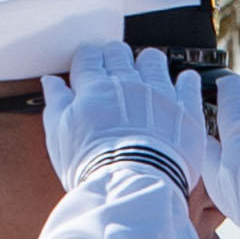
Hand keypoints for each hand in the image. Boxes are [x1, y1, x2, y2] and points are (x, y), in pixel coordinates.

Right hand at [43, 42, 216, 194]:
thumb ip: (56, 103)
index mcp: (94, 88)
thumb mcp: (59, 137)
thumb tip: (51, 83)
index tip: (88, 65)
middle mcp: (127, 83)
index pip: (88, 56)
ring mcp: (159, 93)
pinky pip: (188, 82)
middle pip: (119, 52)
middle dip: (114, 57)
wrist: (131, 186)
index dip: (87, 58)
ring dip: (147, 63)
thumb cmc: (92, 167)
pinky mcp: (185, 109)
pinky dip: (185, 80)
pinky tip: (181, 84)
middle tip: (114, 72)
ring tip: (146, 77)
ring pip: (153, 59)